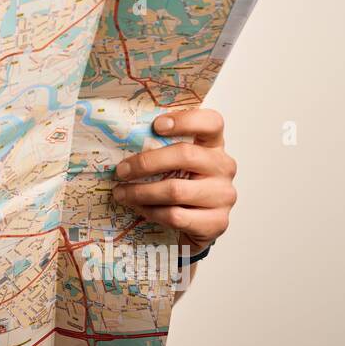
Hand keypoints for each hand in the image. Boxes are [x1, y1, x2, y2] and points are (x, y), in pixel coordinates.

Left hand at [109, 107, 237, 254]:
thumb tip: (122, 138)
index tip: (156, 125)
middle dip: (146, 163)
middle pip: (185, 155)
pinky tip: (139, 208)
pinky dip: (151, 212)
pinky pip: (176, 216)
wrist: (197, 225)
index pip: (212, 122)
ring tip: (121, 193)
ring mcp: (223, 195)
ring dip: (141, 192)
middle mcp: (223, 167)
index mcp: (214, 144)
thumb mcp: (174, 161)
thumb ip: (161, 147)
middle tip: (121, 171)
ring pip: (175, 190)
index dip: (186, 120)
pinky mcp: (217, 222)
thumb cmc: (180, 183)